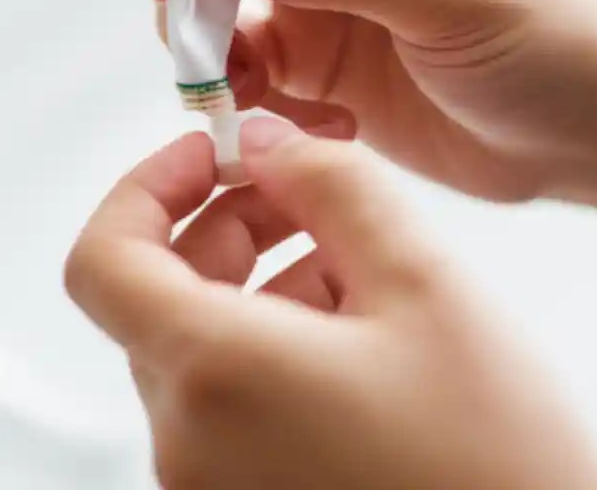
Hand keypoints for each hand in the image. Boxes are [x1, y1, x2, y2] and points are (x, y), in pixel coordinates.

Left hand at [65, 119, 596, 488]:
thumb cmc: (493, 464)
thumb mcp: (425, 287)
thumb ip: (333, 188)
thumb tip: (267, 141)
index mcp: (212, 374)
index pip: (103, 259)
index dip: (147, 188)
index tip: (209, 152)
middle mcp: (188, 440)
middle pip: (158, 296)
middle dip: (229, 227)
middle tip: (308, 194)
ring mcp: (209, 484)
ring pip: (202, 347)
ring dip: (264, 285)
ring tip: (361, 271)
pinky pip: (230, 404)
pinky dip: (275, 348)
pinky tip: (364, 337)